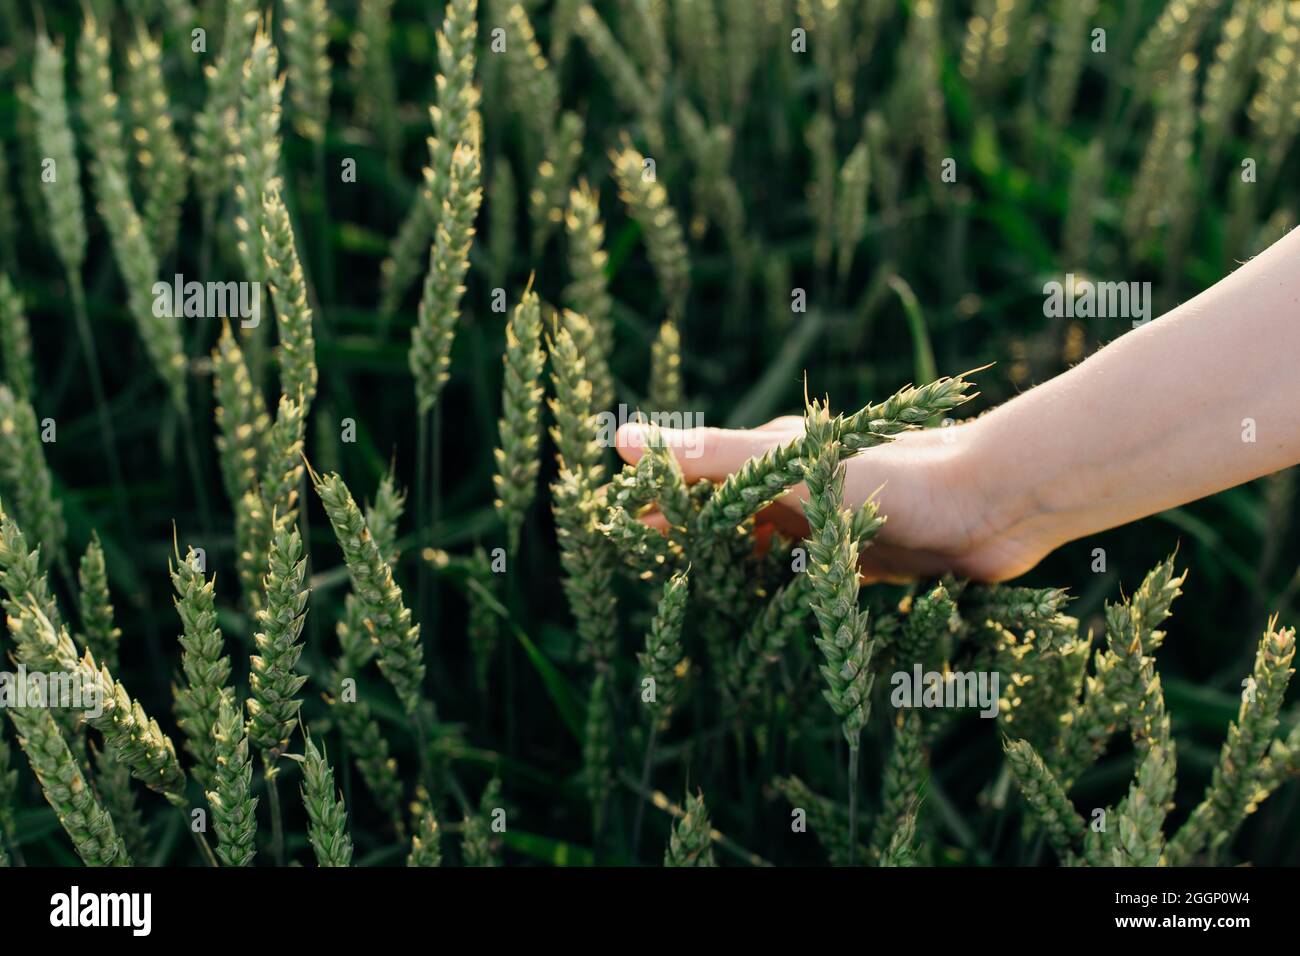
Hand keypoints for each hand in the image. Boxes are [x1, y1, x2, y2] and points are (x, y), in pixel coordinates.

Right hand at [615, 416, 1051, 582]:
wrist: (991, 502)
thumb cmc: (890, 474)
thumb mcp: (787, 466)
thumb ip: (709, 455)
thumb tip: (619, 438)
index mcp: (774, 457)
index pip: (696, 480)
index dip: (655, 504)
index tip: (613, 533)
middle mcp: (798, 487)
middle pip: (727, 516)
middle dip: (687, 541)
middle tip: (646, 578)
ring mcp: (829, 523)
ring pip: (765, 548)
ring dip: (732, 569)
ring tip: (693, 606)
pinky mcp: (862, 558)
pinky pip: (806, 577)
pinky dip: (780, 592)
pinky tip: (764, 617)